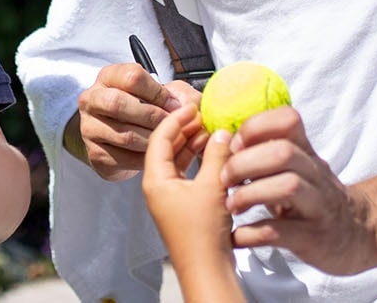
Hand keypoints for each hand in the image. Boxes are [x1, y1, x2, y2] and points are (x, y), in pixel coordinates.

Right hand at [68, 63, 199, 180]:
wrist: (123, 140)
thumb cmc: (145, 110)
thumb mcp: (163, 94)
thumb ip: (181, 95)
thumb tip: (191, 109)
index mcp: (109, 77)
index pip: (131, 77)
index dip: (157, 92)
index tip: (173, 104)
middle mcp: (92, 99)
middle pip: (118, 104)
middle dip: (152, 116)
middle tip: (170, 124)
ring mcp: (90, 128)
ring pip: (124, 134)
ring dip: (152, 139)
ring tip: (167, 140)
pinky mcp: (95, 153)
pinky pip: (124, 157)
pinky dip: (145, 157)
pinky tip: (156, 154)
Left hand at [145, 105, 243, 302]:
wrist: (207, 270)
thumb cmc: (203, 233)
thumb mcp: (212, 187)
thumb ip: (216, 154)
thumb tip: (222, 131)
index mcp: (155, 180)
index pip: (159, 137)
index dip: (176, 118)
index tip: (192, 105)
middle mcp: (158, 187)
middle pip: (167, 147)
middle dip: (186, 129)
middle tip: (205, 114)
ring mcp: (170, 197)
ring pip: (179, 161)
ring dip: (194, 144)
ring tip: (212, 129)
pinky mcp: (184, 206)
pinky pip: (188, 174)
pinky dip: (200, 160)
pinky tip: (215, 152)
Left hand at [223, 106, 376, 274]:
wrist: (356, 234)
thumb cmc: (311, 197)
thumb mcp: (297, 168)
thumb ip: (267, 151)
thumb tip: (222, 136)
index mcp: (307, 152)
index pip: (288, 120)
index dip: (256, 127)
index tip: (233, 145)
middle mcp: (316, 174)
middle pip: (282, 152)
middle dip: (244, 163)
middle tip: (224, 179)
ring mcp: (318, 206)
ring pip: (287, 186)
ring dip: (249, 194)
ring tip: (231, 206)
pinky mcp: (314, 238)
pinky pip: (281, 232)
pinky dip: (253, 234)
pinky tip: (237, 236)